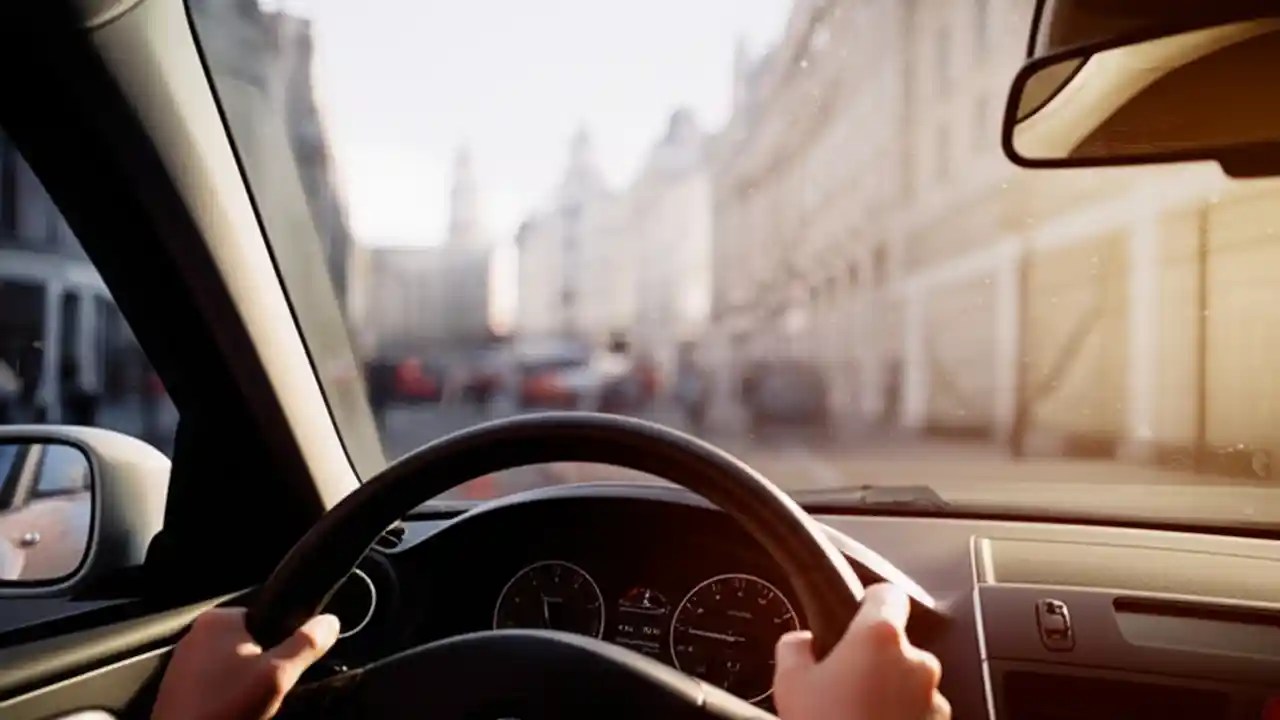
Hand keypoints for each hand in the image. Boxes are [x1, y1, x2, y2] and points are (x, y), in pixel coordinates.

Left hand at [152, 608, 340, 719]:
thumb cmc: (225, 708)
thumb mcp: (277, 675)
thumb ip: (306, 645)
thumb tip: (330, 621)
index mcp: (217, 619)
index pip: (265, 617)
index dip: (280, 642)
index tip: (282, 666)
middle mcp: (195, 634)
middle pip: (250, 643)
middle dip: (263, 666)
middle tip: (266, 689)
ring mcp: (182, 663)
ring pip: (233, 666)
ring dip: (245, 684)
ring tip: (248, 705)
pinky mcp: (177, 689)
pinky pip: (215, 684)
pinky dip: (227, 696)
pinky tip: (232, 713)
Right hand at [773, 583, 948, 719]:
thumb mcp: (790, 682)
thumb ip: (795, 646)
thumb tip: (802, 642)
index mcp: (879, 637)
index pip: (885, 592)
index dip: (868, 600)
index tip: (856, 611)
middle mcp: (916, 661)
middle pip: (894, 643)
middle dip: (871, 658)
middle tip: (841, 682)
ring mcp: (934, 698)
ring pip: (907, 680)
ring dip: (888, 691)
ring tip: (856, 714)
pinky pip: (919, 710)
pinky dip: (901, 716)